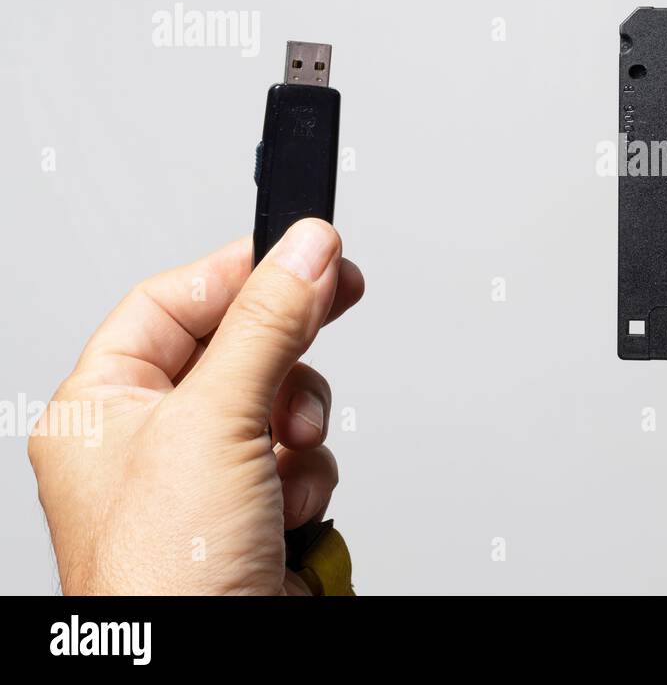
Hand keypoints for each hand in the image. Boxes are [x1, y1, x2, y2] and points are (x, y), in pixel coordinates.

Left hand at [28, 219, 363, 594]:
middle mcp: (149, 440)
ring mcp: (204, 479)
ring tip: (286, 457)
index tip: (299, 250)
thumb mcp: (214, 423)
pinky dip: (310, 476)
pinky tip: (289, 508)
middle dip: (284, 352)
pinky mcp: (254, 511)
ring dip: (301, 426)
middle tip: (336, 295)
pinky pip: (302, 456)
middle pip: (236, 346)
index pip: (170, 304)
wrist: (214, 670)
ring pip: (281, 401)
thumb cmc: (163, 579)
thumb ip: (265, 325)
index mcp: (102, 409)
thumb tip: (306, 249)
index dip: (236, 272)